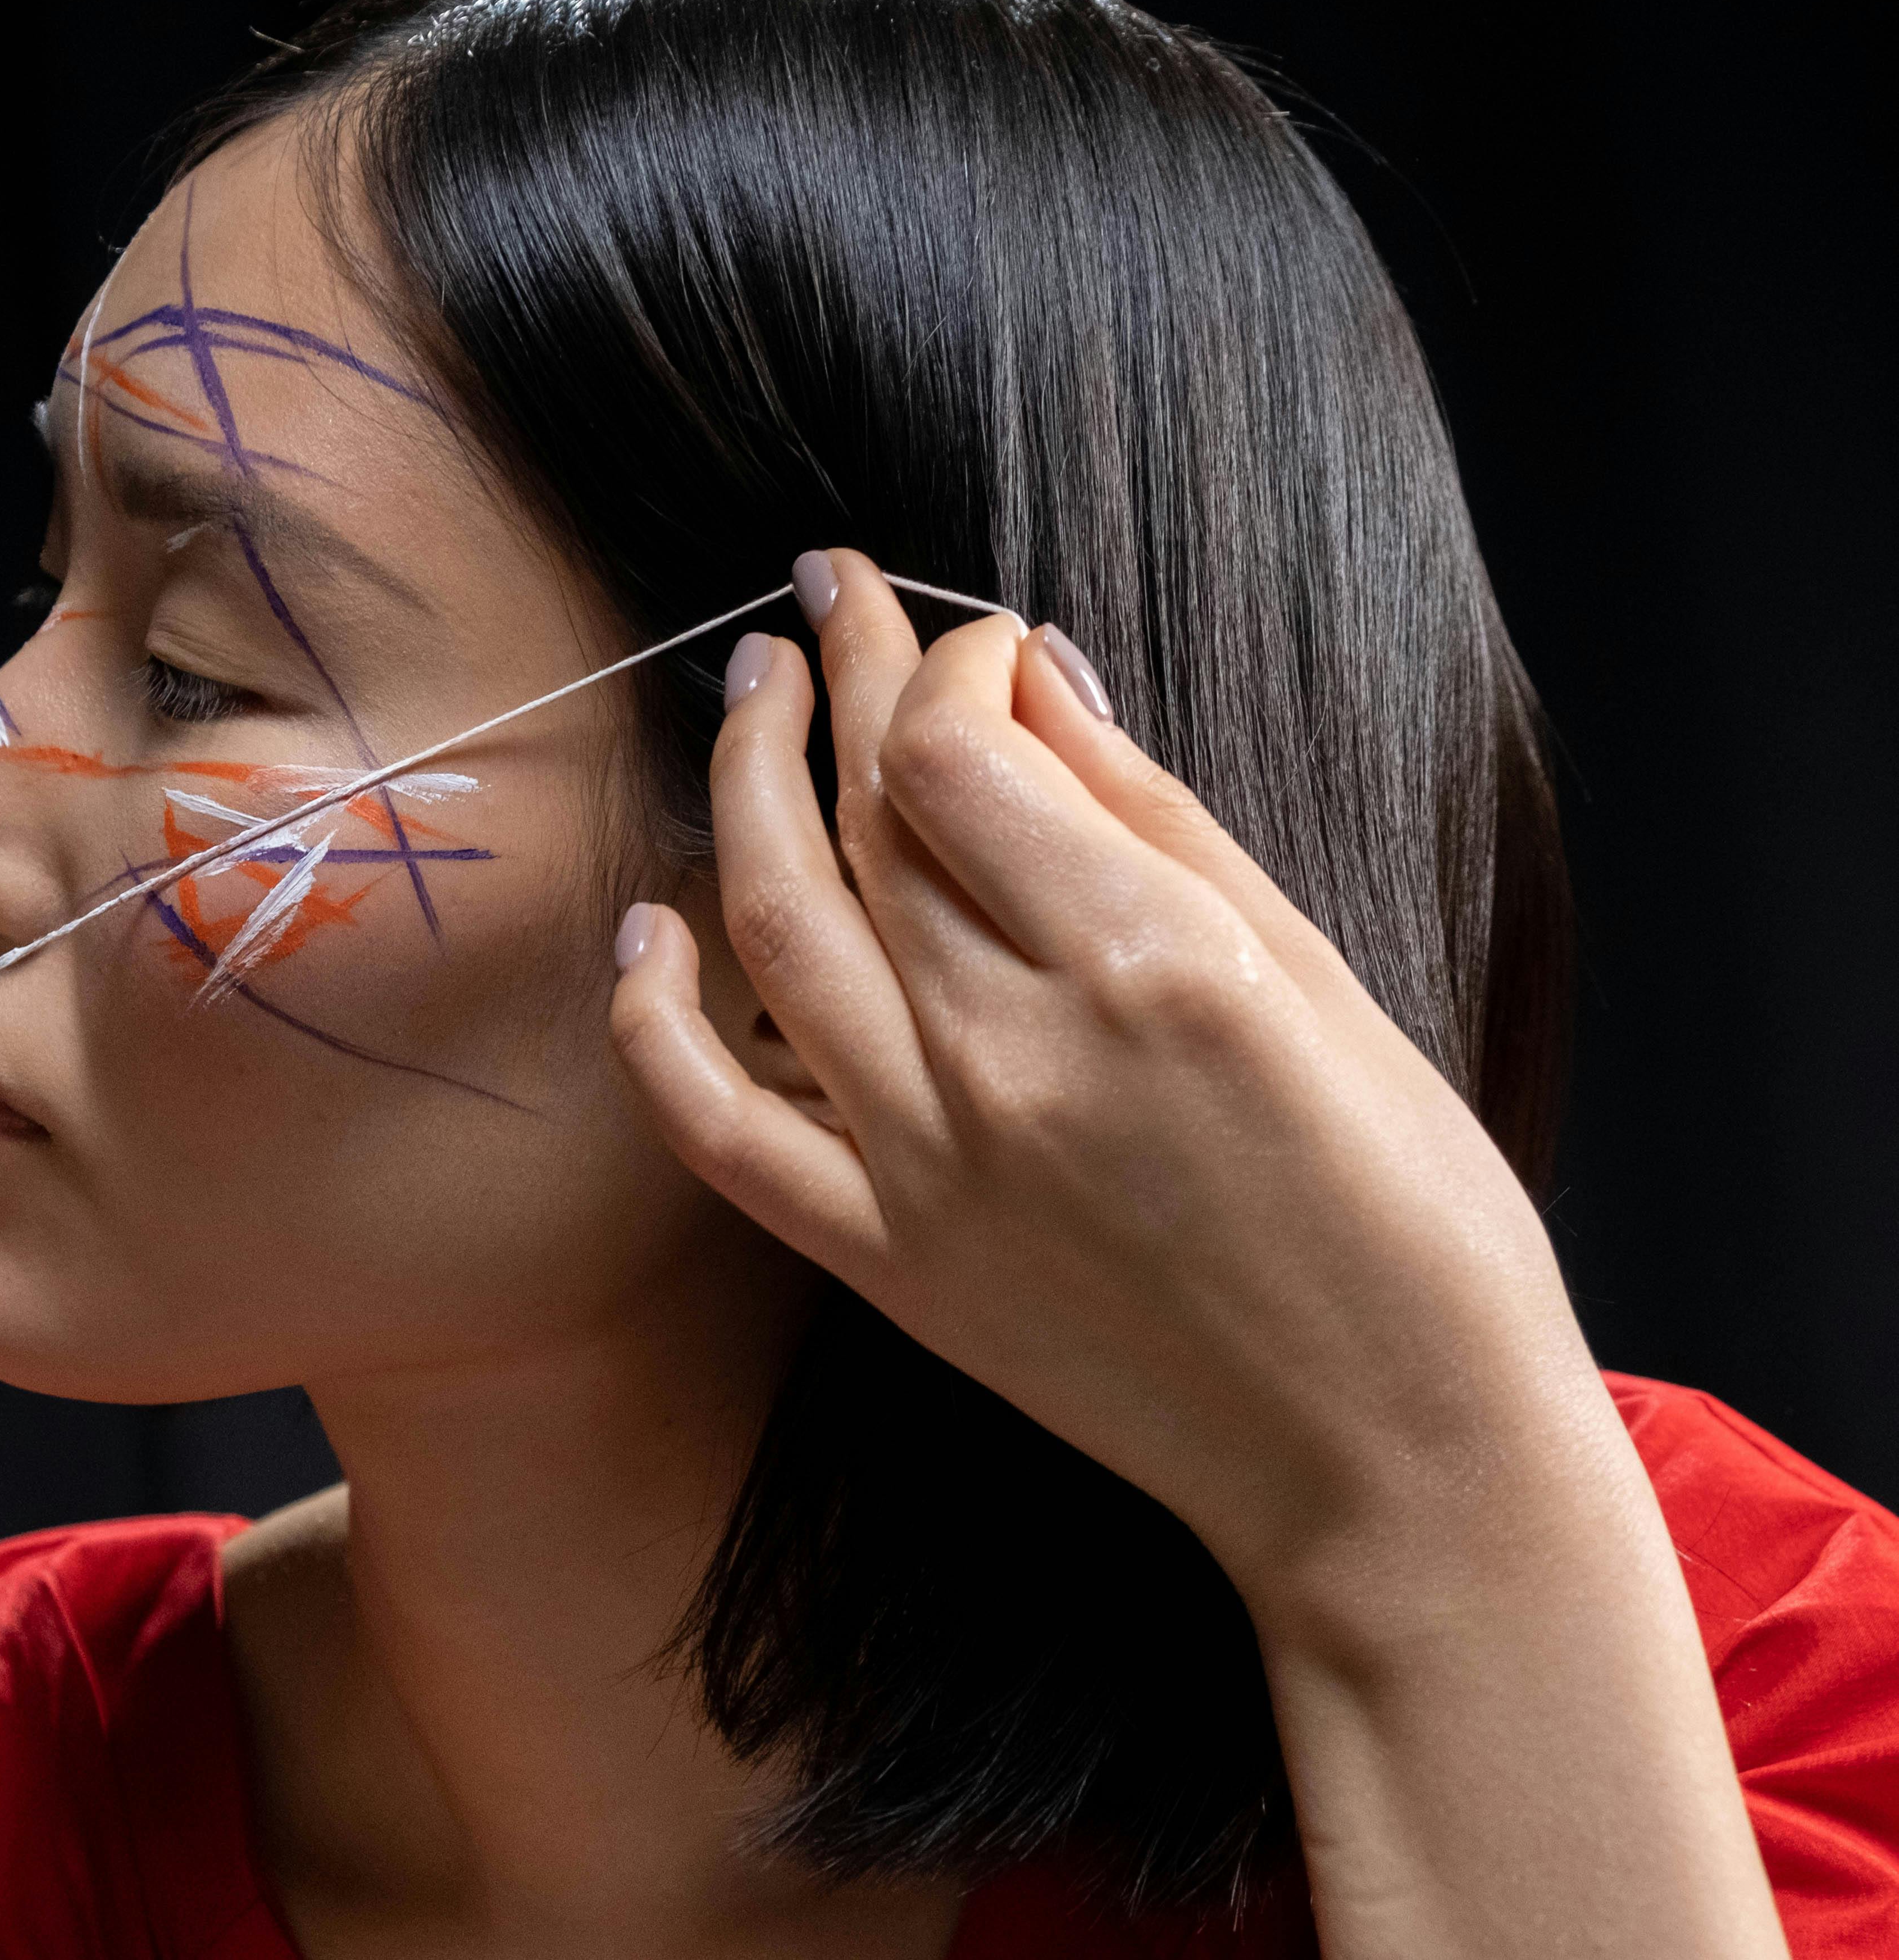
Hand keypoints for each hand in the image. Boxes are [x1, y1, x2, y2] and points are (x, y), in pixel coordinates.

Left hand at [609, 555, 1595, 1590]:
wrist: (1391, 1459)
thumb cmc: (1406, 1218)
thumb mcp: (1320, 977)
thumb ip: (1157, 820)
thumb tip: (1041, 678)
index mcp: (1149, 966)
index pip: (963, 747)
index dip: (948, 657)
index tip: (978, 636)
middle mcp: (1014, 1052)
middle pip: (869, 812)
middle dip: (845, 673)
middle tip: (831, 597)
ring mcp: (930, 1162)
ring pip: (775, 924)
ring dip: (745, 781)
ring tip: (755, 689)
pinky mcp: (887, 1259)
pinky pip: (718, 1124)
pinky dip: (661, 1019)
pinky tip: (650, 928)